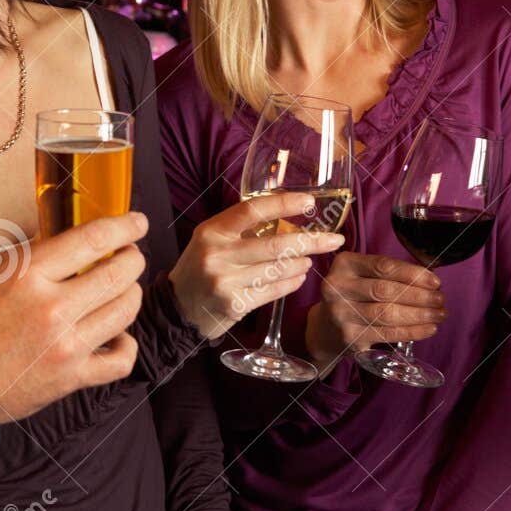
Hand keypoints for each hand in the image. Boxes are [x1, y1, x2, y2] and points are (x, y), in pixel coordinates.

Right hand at [0, 212, 149, 422]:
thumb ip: (32, 252)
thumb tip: (70, 238)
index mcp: (29, 274)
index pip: (93, 240)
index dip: (125, 227)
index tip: (137, 223)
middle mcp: (53, 308)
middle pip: (118, 274)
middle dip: (133, 259)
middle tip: (131, 256)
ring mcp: (66, 346)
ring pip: (125, 311)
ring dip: (131, 294)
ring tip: (123, 290)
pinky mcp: (72, 378)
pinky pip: (120, 360)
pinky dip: (127, 344)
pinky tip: (117, 335)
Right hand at [169, 192, 346, 341]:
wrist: (176, 309)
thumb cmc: (200, 267)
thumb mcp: (210, 239)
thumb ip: (240, 228)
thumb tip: (285, 216)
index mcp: (212, 231)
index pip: (252, 210)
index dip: (283, 204)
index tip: (309, 202)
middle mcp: (218, 255)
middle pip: (274, 245)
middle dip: (311, 242)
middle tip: (334, 240)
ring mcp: (226, 282)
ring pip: (278, 270)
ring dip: (301, 263)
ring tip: (309, 259)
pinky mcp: (235, 305)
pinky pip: (273, 292)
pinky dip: (291, 283)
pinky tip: (299, 277)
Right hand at [304, 251, 446, 373]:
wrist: (326, 327)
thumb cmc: (354, 295)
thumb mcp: (362, 275)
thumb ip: (389, 273)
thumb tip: (430, 281)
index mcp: (344, 264)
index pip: (384, 266)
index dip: (413, 274)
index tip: (435, 281)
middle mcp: (337, 287)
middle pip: (386, 291)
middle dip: (419, 296)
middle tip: (441, 299)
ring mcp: (341, 314)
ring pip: (388, 313)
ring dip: (419, 315)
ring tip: (439, 314)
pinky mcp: (350, 337)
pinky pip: (387, 334)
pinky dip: (412, 331)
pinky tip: (429, 328)